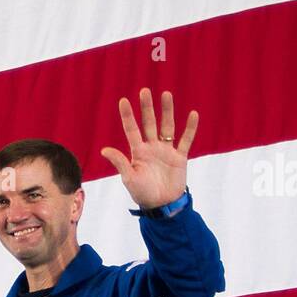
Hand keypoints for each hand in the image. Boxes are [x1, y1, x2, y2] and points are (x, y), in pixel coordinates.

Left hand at [100, 88, 198, 208]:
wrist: (163, 206)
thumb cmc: (143, 193)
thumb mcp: (129, 178)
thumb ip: (120, 162)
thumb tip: (104, 150)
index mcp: (138, 152)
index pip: (131, 130)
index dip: (127, 116)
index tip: (123, 100)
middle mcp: (151, 147)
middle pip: (149, 123)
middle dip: (146, 108)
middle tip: (144, 90)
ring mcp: (166, 151)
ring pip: (167, 126)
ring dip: (167, 111)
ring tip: (166, 94)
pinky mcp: (180, 157)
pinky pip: (186, 140)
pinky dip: (190, 128)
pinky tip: (193, 114)